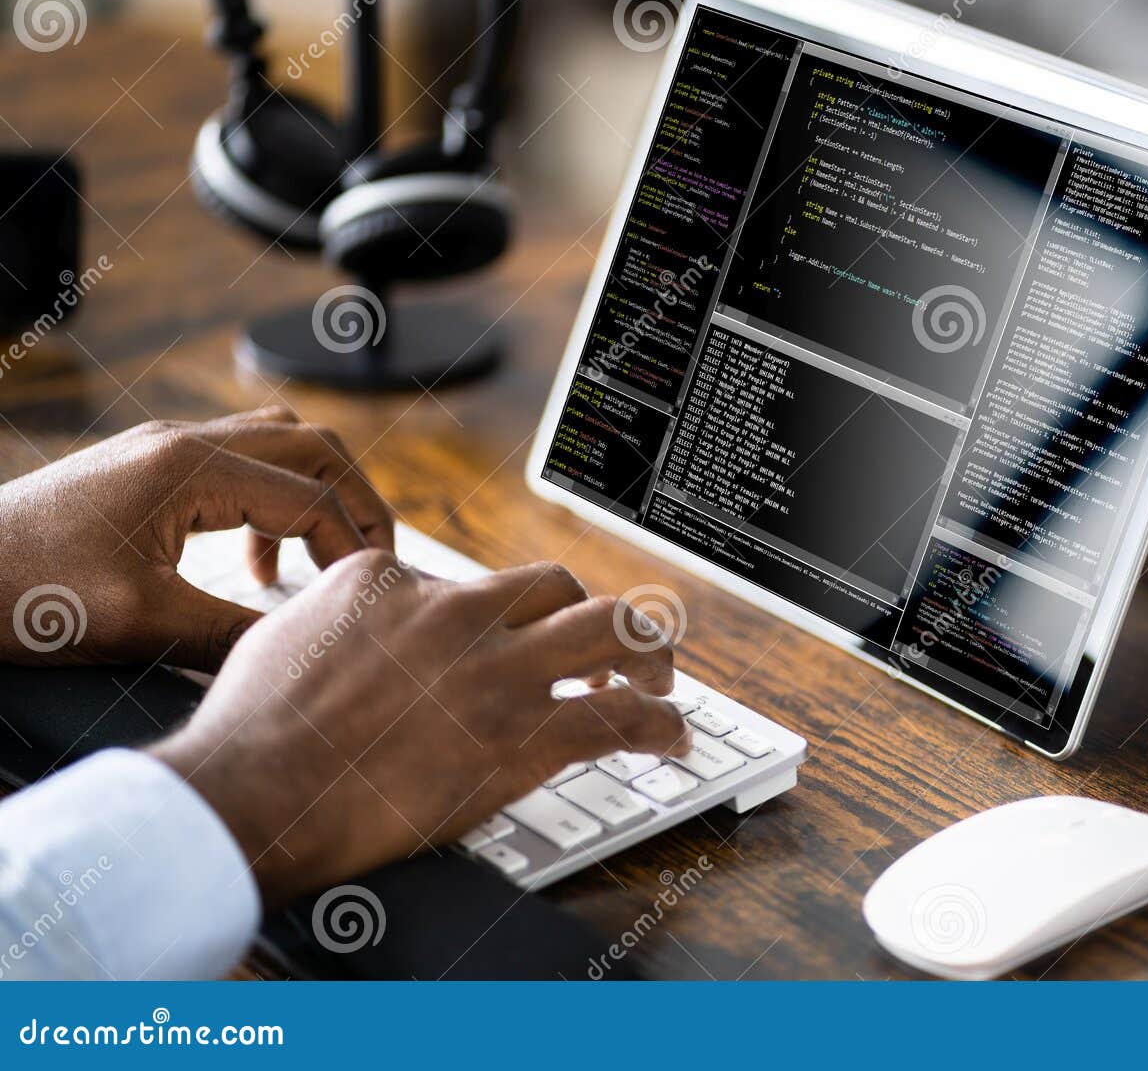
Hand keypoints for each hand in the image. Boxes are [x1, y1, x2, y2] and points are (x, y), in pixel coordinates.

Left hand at [0, 407, 392, 669]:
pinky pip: (240, 461)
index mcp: (188, 468)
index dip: (353, 547)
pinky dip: (273, 499)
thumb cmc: (24, 594)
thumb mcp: (140, 625)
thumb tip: (304, 652)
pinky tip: (256, 560)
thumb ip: (232, 634)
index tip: (367, 596)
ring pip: (280, 440)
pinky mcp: (146, 467)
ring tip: (324, 555)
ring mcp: (162, 448)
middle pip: (312, 446)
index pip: (310, 496)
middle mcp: (181, 442)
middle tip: (374, 563)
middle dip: (356, 503)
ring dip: (317, 491)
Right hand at [148, 550, 690, 904]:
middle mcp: (456, 612)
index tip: (504, 648)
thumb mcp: (287, 632)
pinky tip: (669, 735)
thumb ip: (340, 617)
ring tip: (658, 674)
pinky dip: (657, 724)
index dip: (497, 622)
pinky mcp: (521, 736)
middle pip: (558, 586)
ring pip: (608, 630)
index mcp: (393, 581)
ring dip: (646, 651)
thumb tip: (357, 626)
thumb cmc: (252, 730)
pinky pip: (617, 718)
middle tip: (608, 646)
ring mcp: (494, 671)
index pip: (473, 584)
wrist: (255, 791)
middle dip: (591, 612)